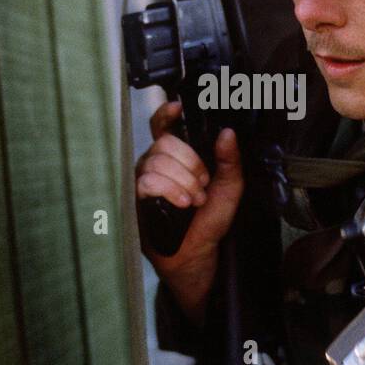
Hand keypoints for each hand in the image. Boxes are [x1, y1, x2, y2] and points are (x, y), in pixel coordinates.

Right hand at [135, 100, 243, 307]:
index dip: (165, 114)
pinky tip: (182, 203)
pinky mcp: (134, 200)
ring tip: (195, 200)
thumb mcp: (229, 189)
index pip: (163, 127)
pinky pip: (146, 182)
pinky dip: (169, 189)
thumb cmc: (208, 224)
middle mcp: (155, 165)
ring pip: (156, 162)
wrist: (197, 256)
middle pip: (163, 143)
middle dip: (190, 163)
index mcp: (175, 158)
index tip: (177, 108)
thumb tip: (227, 133)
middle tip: (203, 184)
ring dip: (183, 180)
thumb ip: (230, 161)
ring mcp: (142, 182)